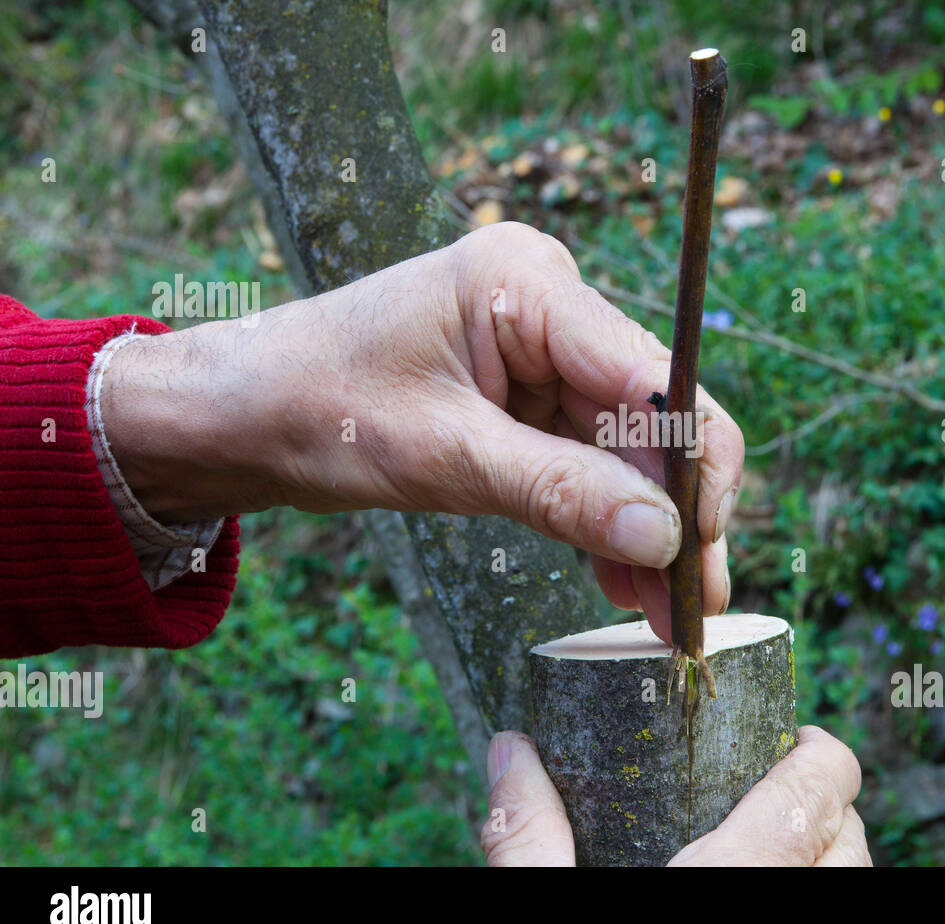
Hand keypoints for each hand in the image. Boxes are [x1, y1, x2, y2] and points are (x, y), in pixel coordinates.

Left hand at [102, 222, 743, 638]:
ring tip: (664, 613)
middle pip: (650, 416)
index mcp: (530, 284)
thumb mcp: (444, 457)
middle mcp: (550, 306)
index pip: (653, 375)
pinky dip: (601, 519)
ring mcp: (541, 353)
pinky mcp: (527, 397)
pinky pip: (586, 461)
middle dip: (674, 510)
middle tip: (692, 603)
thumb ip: (559, 492)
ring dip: (644, 527)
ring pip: (626, 449)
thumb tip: (665, 538)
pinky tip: (623, 580)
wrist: (240, 416)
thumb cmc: (318, 410)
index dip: (692, 465)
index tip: (700, 550)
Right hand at [480, 726, 870, 865]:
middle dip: (822, 804)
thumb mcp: (549, 903)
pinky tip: (769, 884)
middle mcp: (790, 904)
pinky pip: (842, 908)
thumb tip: (510, 750)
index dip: (820, 755)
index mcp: (736, 879)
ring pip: (854, 879)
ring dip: (826, 854)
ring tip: (776, 843)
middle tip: (772, 790)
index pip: (819, 791)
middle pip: (849, 838)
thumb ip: (528, 836)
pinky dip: (817, 885)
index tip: (796, 741)